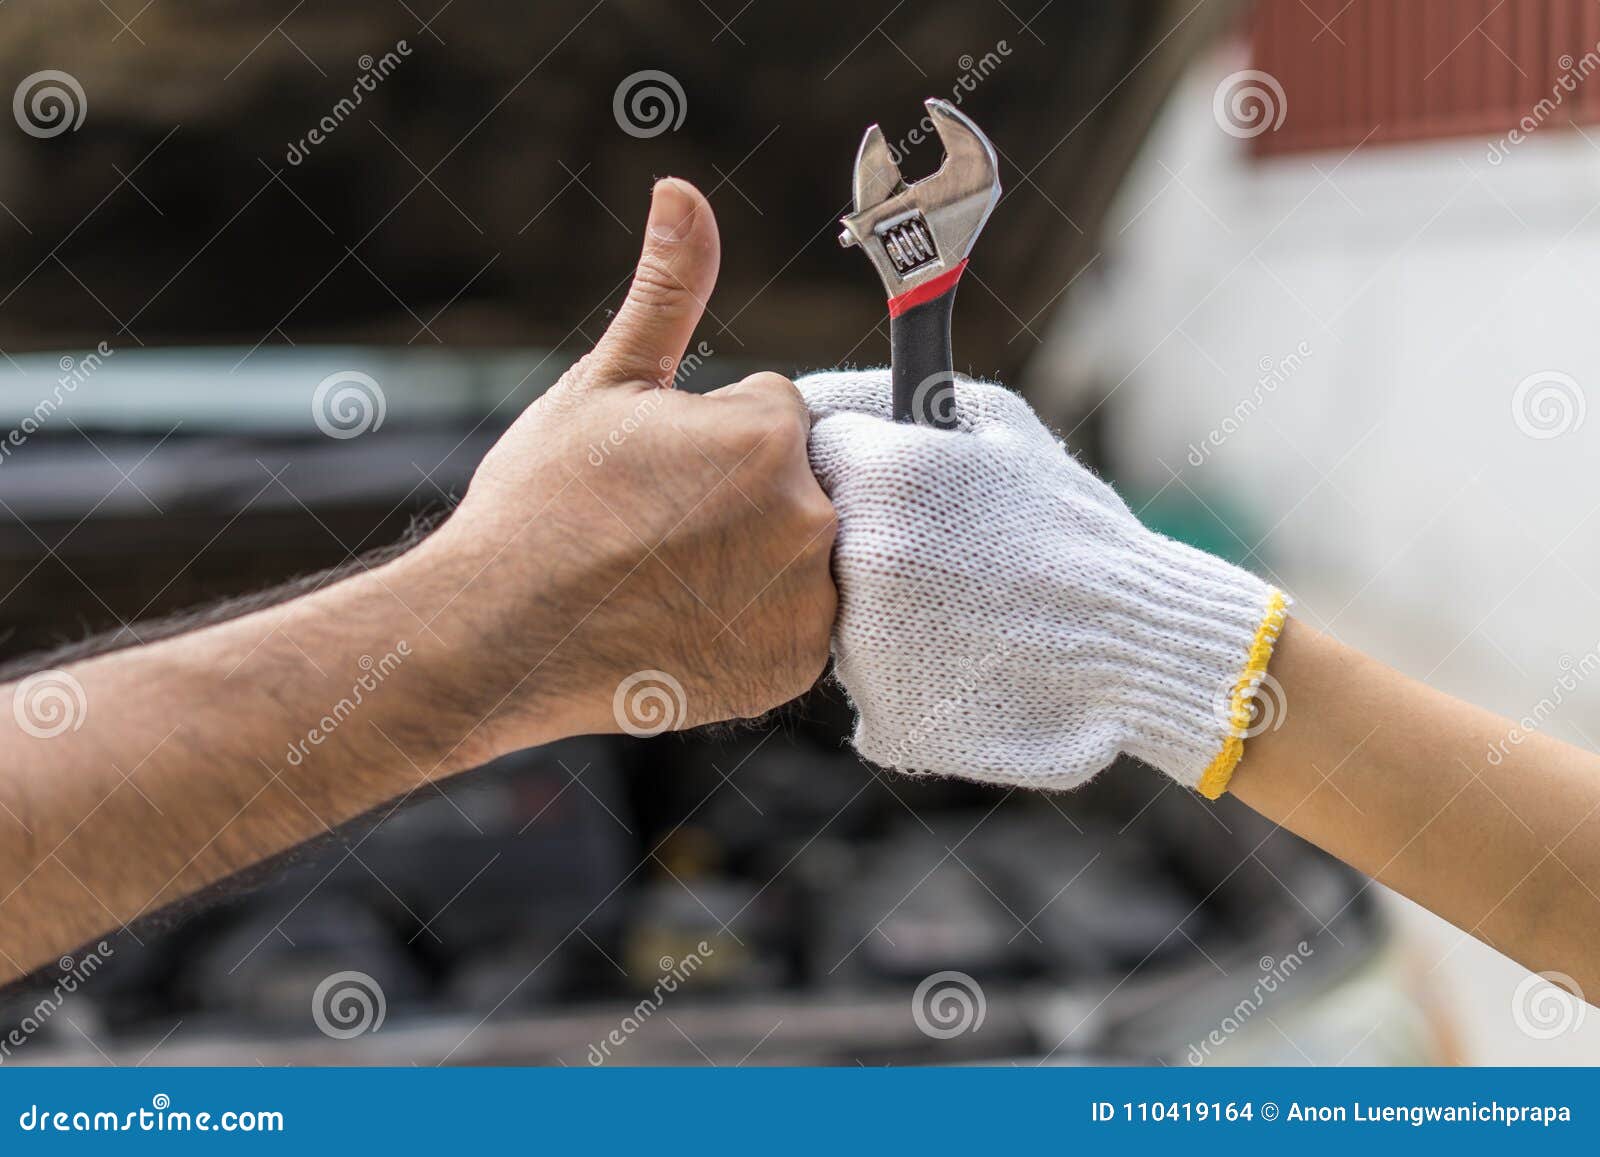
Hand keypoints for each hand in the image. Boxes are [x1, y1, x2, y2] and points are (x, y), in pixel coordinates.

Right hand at [410, 179, 836, 757]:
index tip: (656, 475)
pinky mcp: (794, 666)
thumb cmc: (540, 506)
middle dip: (744, 495)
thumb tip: (683, 192)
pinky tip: (688, 619)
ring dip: (757, 556)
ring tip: (669, 576)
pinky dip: (756, 621)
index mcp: (771, 438)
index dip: (714, 439)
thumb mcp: (604, 383)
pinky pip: (798, 623)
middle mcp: (810, 521)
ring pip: (802, 552)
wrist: (498, 638)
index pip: (780, 416)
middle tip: (658, 530)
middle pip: (800, 483)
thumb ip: (669, 290)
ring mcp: (806, 604)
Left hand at [798, 369, 1285, 796]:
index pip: (807, 456)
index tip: (894, 484)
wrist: (1142, 644)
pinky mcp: (882, 713)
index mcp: (880, 476)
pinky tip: (963, 657)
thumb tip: (812, 394)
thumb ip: (891, 396)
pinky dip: (902, 671)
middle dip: (859, 538)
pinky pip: (866, 681)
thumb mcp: (997, 422)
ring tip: (964, 608)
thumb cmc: (1073, 523)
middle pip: (807, 540)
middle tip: (941, 553)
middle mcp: (857, 559)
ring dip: (878, 608)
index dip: (851, 466)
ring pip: (831, 615)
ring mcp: (864, 645)